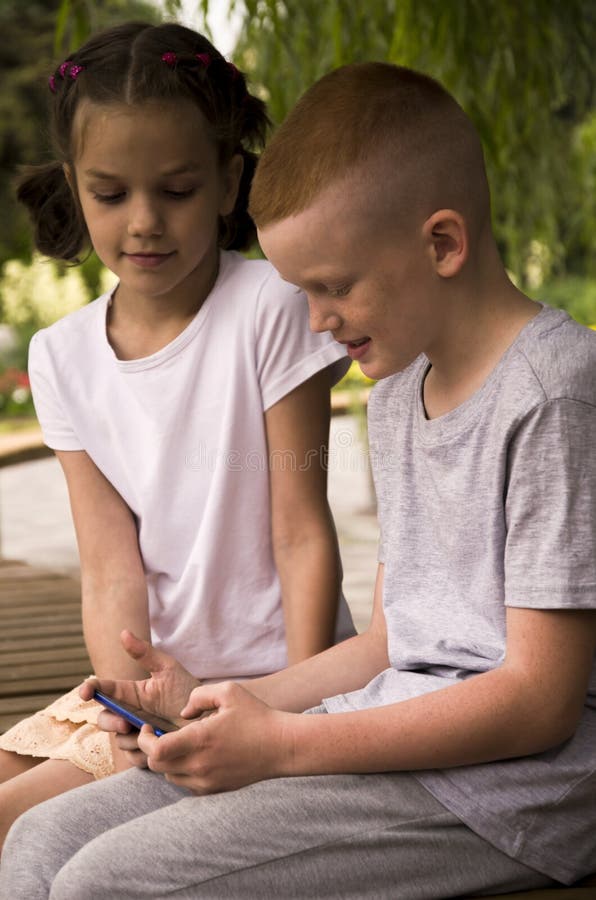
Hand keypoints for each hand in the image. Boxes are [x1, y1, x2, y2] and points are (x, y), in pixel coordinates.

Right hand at [79, 630, 199, 764]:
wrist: (207, 718)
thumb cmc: (187, 690)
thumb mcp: (168, 669)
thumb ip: (145, 652)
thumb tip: (123, 632)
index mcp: (131, 693)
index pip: (103, 690)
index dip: (90, 689)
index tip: (85, 692)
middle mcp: (128, 714)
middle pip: (104, 719)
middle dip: (110, 722)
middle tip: (125, 723)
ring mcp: (135, 734)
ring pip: (119, 741)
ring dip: (133, 739)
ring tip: (156, 732)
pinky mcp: (145, 753)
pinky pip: (133, 758)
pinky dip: (144, 754)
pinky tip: (161, 746)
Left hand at [137, 681, 294, 793]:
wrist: (281, 746)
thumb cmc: (256, 716)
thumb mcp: (229, 691)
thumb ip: (198, 695)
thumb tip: (184, 713)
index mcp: (200, 740)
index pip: (155, 750)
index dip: (144, 739)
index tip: (148, 727)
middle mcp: (200, 765)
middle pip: (157, 765)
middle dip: (151, 749)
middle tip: (158, 734)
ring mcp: (207, 781)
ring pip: (169, 776)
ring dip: (166, 760)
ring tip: (178, 743)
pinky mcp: (214, 790)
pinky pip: (185, 784)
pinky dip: (181, 770)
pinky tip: (194, 755)